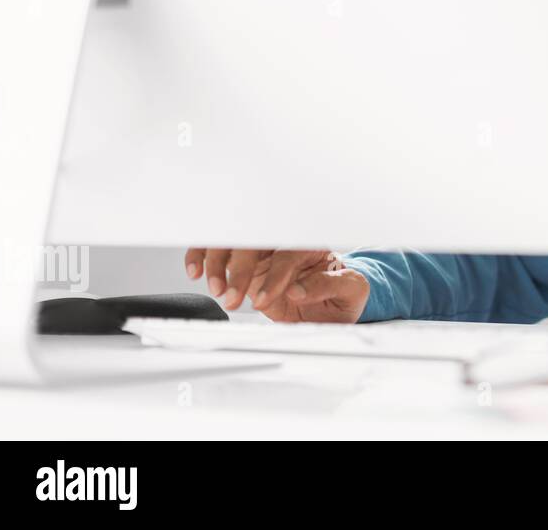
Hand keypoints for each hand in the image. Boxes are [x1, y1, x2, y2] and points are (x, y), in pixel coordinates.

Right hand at [183, 248, 368, 322]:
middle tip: (231, 297)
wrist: (336, 303)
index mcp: (312, 246)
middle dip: (238, 270)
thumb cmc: (346, 292)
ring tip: (216, 289)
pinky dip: (203, 257)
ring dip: (216, 263)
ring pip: (232, 242)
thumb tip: (298, 290)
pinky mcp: (247, 264)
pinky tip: (196, 271)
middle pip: (254, 243)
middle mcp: (285, 244)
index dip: (274, 277)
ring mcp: (263, 253)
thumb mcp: (351, 290)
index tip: (263, 300)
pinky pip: (220, 252)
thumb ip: (328, 286)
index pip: (287, 255)